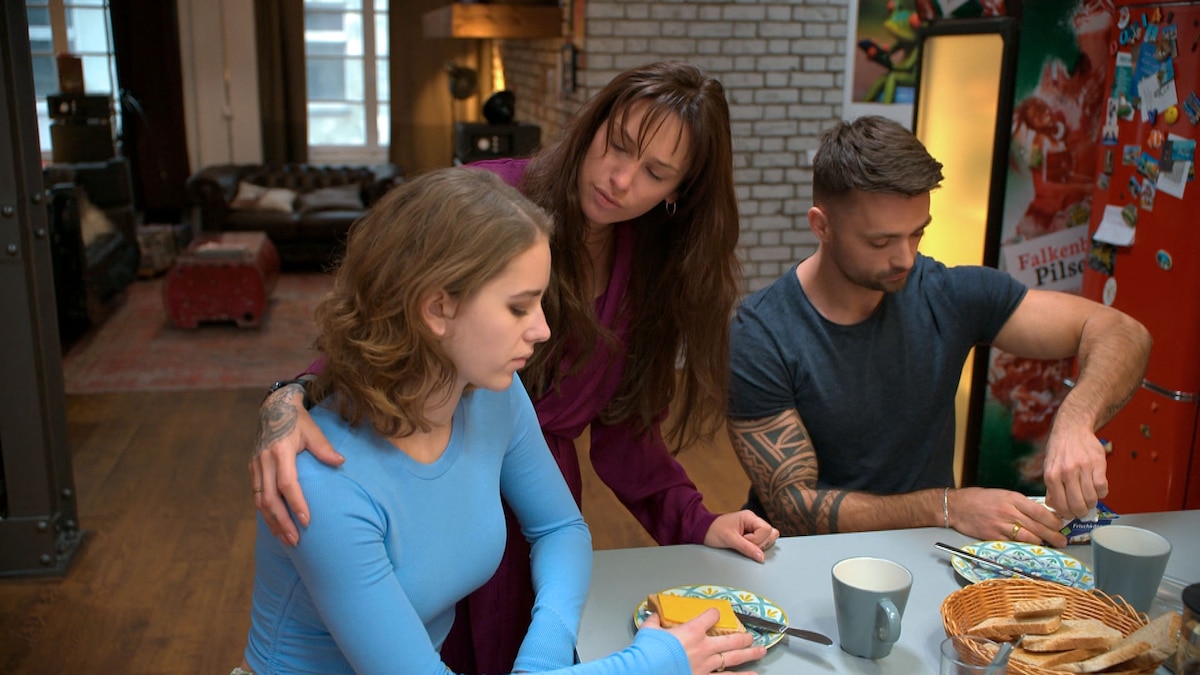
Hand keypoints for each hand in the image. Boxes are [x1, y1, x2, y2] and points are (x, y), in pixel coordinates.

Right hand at [250, 383, 342, 544]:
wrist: (274, 408)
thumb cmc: (297, 420)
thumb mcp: (313, 430)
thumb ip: (324, 448)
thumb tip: (340, 462)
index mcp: (280, 451)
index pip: (286, 483)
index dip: (296, 504)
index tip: (307, 521)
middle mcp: (264, 461)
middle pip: (269, 499)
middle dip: (282, 522)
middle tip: (295, 541)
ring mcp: (255, 466)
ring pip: (260, 501)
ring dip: (272, 523)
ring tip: (286, 540)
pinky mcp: (252, 469)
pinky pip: (256, 496)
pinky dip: (265, 513)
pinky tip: (276, 526)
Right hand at [640, 609, 764, 673]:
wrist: (647, 670)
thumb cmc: (649, 651)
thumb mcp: (648, 631)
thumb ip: (654, 622)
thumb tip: (653, 616)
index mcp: (692, 631)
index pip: (710, 616)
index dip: (714, 613)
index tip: (715, 614)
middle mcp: (704, 647)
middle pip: (731, 639)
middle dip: (743, 637)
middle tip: (751, 637)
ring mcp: (707, 665)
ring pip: (734, 658)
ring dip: (749, 654)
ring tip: (761, 651)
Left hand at [703, 511, 779, 562]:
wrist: (704, 530)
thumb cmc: (714, 531)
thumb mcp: (730, 539)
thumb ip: (747, 548)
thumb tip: (761, 557)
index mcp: (750, 517)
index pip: (766, 529)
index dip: (758, 540)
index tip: (744, 541)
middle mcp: (754, 520)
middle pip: (771, 533)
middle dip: (760, 543)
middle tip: (744, 543)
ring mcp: (753, 527)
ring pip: (768, 538)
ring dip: (758, 545)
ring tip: (744, 544)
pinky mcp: (751, 534)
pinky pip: (762, 541)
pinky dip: (756, 546)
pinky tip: (746, 546)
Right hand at [947, 487, 1066, 547]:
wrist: (958, 506)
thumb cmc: (980, 498)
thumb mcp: (1003, 494)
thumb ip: (1021, 504)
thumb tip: (1040, 514)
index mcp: (1013, 499)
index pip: (1040, 511)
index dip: (1054, 520)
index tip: (1061, 525)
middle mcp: (1009, 512)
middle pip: (1038, 526)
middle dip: (1053, 535)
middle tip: (1063, 541)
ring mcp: (1001, 526)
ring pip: (1029, 537)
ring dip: (1043, 543)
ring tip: (1052, 546)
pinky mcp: (994, 537)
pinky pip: (1015, 544)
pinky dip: (1026, 546)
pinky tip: (1033, 547)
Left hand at [1041, 423, 1107, 519]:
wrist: (1072, 429)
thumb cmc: (1059, 450)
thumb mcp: (1049, 468)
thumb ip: (1051, 488)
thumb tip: (1055, 507)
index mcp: (1051, 475)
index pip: (1061, 505)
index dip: (1068, 514)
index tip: (1071, 515)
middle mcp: (1066, 472)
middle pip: (1078, 505)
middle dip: (1081, 512)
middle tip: (1082, 511)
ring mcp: (1083, 468)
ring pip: (1092, 498)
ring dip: (1092, 503)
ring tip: (1089, 499)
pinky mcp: (1098, 464)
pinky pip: (1103, 487)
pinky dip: (1102, 493)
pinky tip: (1097, 489)